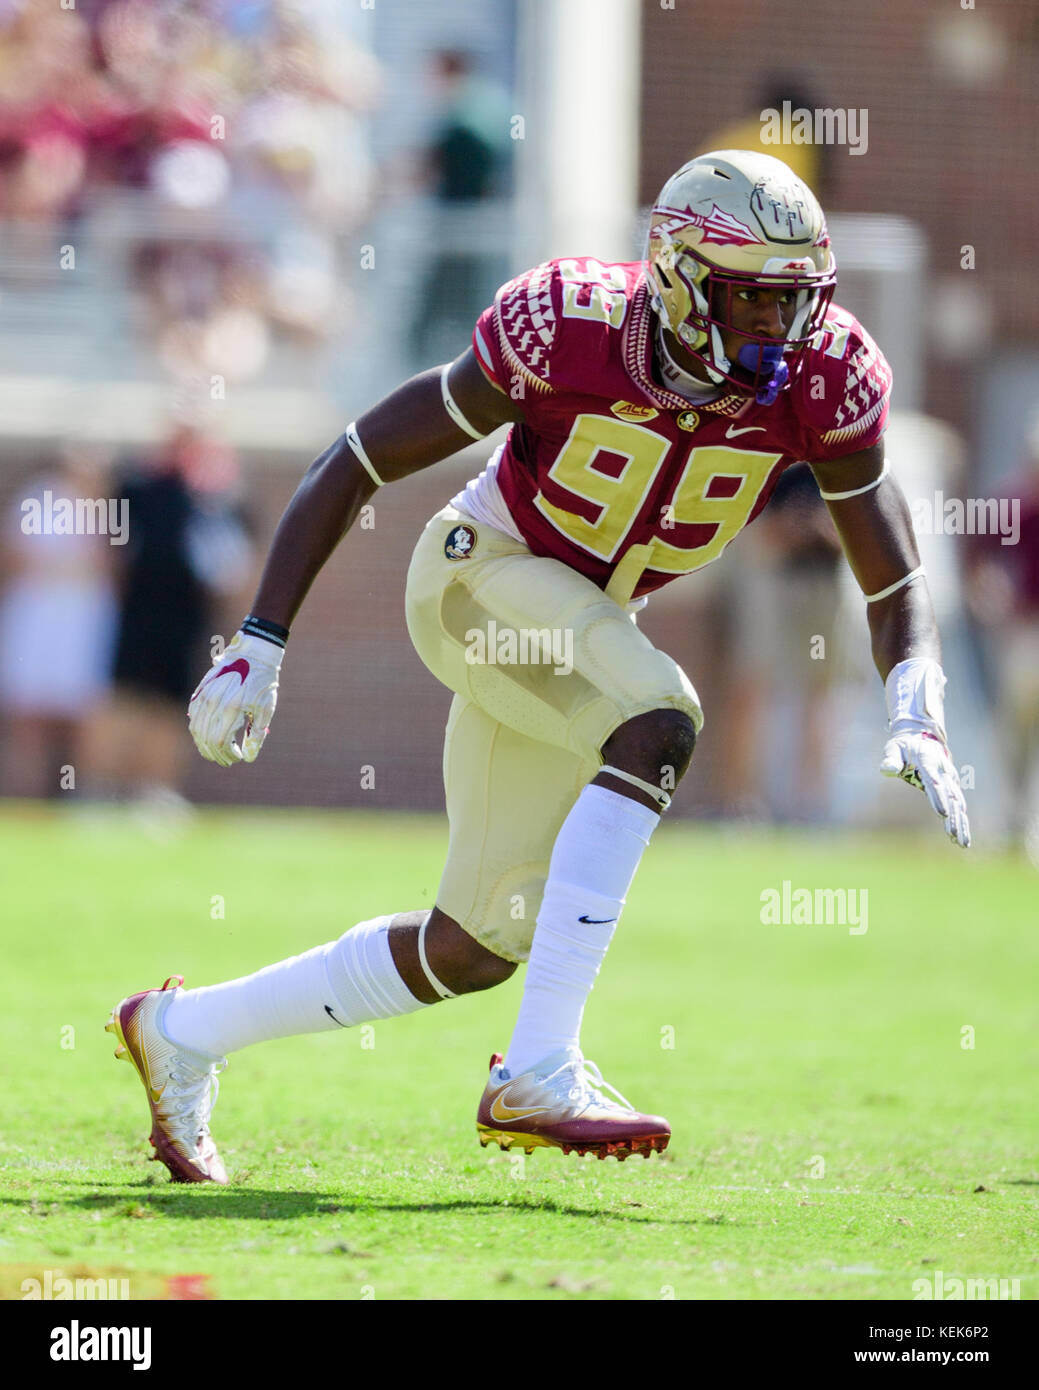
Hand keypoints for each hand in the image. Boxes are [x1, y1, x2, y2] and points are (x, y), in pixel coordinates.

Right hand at [188, 631, 282, 765]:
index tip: (238, 758)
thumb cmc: (262, 683)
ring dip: (204, 746)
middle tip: (228, 761)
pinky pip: (193, 717)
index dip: (228, 755)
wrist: (253, 654)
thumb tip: (248, 757)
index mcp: (232, 708)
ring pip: (196, 730)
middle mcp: (214, 703)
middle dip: (217, 755)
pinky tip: (206, 737)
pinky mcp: (200, 692)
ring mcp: (204, 697)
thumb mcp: (266, 709)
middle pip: (207, 740)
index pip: (221, 742)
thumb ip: (256, 735)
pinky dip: (198, 731)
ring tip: (216, 753)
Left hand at [880, 727, 970, 847]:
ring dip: (961, 823)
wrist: (922, 737)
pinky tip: (962, 838)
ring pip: (958, 803)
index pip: (934, 782)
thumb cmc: (904, 746)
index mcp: (929, 761)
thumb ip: (891, 759)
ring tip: (962, 843)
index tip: (943, 814)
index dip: (939, 798)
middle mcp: (943, 771)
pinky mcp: (952, 786)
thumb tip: (887, 769)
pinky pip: (959, 805)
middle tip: (952, 835)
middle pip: (951, 796)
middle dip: (953, 817)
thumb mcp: (894, 748)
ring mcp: (950, 779)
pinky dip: (961, 821)